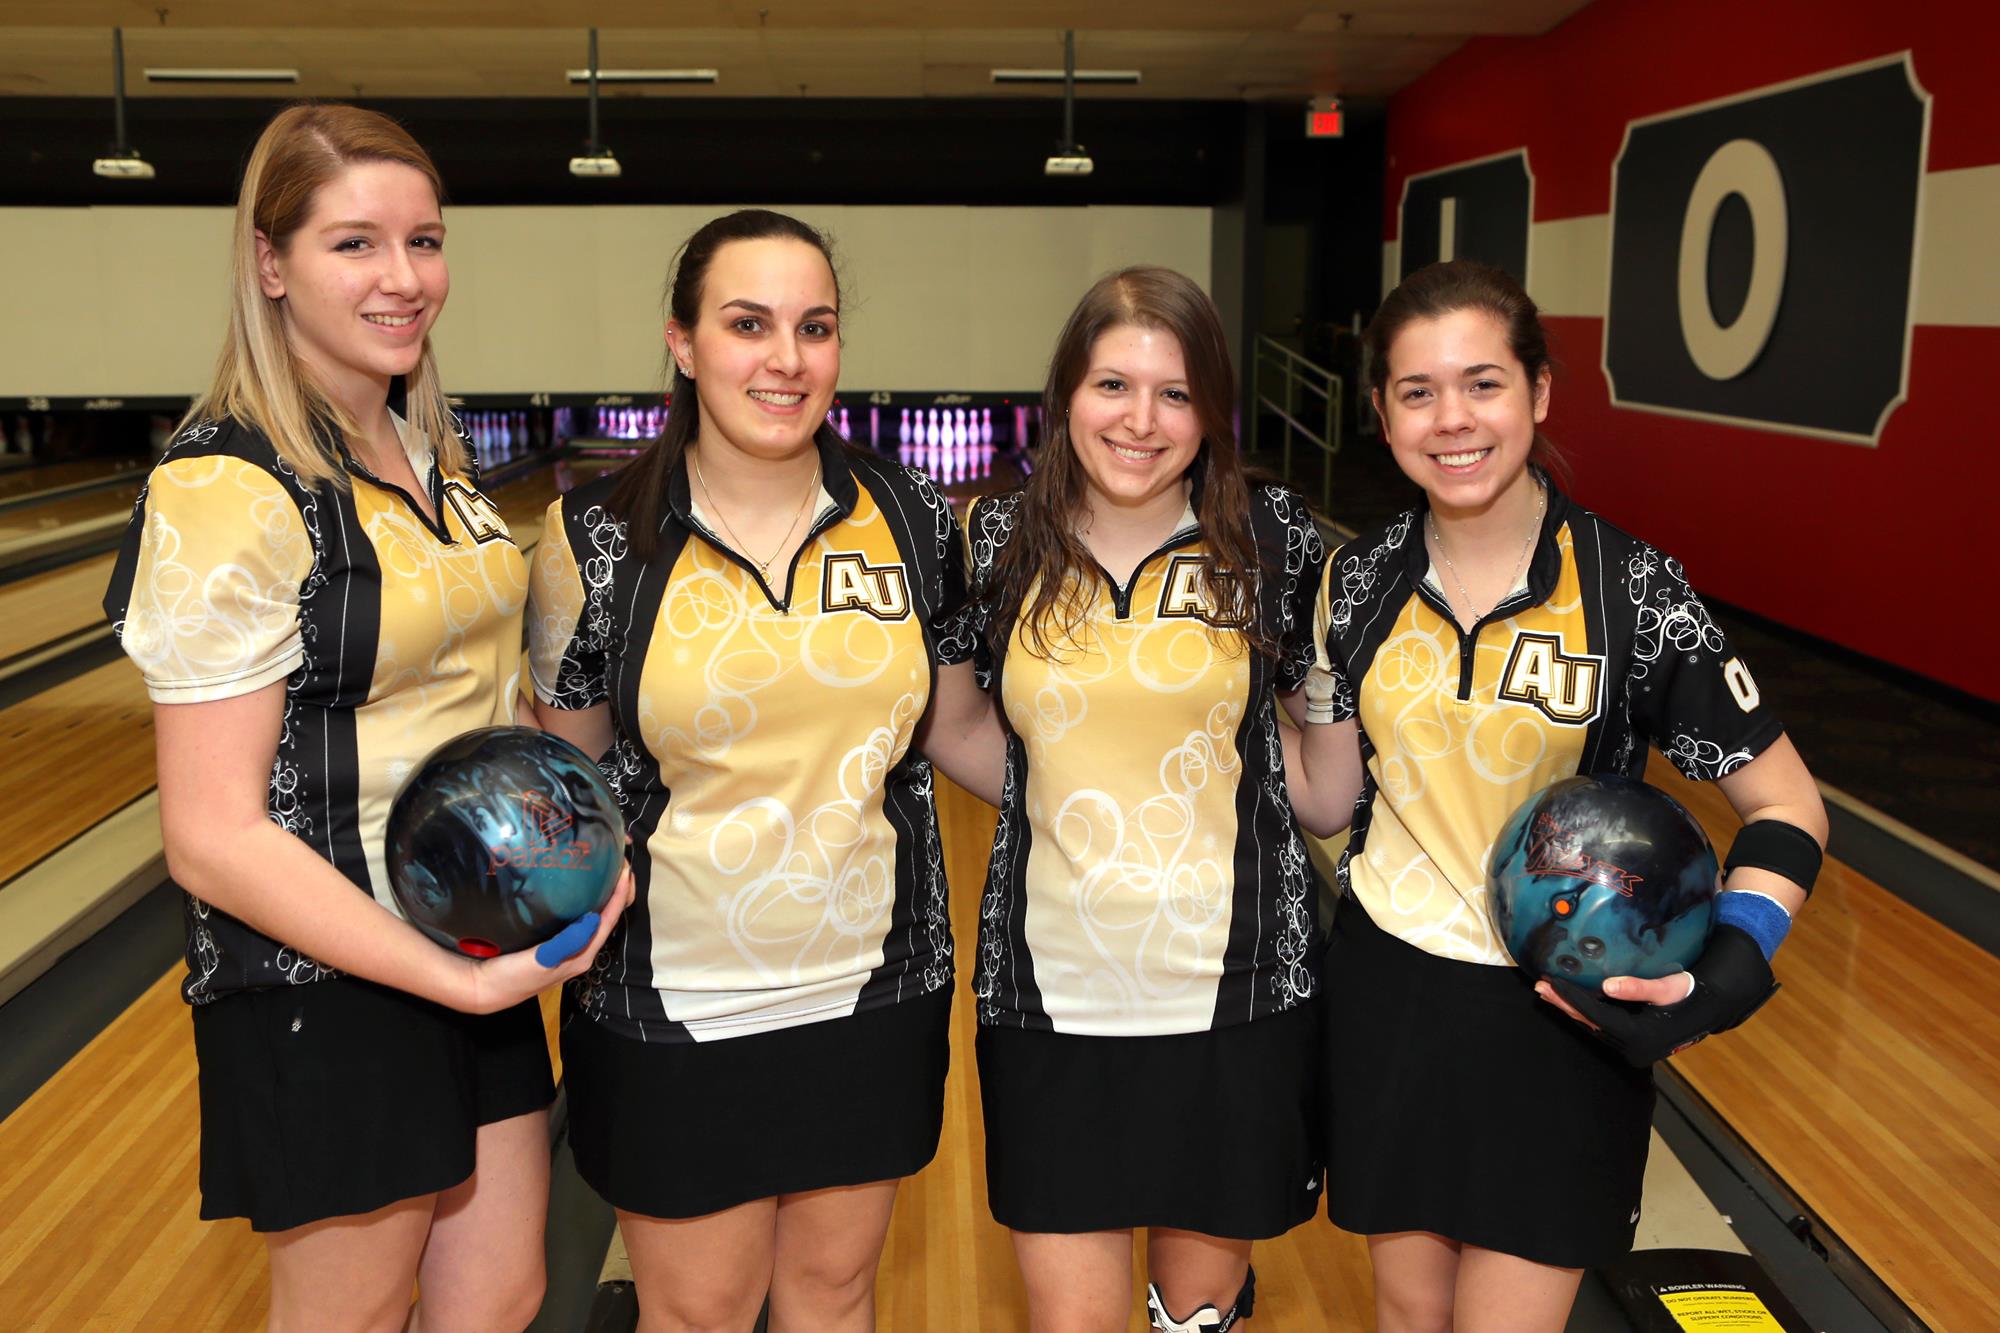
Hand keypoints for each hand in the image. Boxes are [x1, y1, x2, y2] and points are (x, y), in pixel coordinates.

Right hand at [454, 865, 634, 1014]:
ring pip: (593, 917)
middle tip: (619, 865)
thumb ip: (567, 942)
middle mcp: (580, 951)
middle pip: (606, 919)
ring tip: (604, 870)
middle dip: (616, 893)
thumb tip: (594, 918)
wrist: (484, 989)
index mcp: (582, 955)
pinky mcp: (554, 942)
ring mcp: (567, 947)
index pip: (608, 921)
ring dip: (602, 896)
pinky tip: (576, 887)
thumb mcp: (541, 961)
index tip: (625, 870)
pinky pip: (576, 918)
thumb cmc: (513, 976)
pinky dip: (583, 901)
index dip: (619, 896)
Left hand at [1534, 924, 1778, 1065]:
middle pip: (1590, 1025)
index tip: (1549, 983)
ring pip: (1594, 1028)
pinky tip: (1571, 999)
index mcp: (1641, 1038)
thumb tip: (1608, 987)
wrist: (1718, 1002)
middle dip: (1564, 1005)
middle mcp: (1635, 1050)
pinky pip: (1603, 1028)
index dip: (1571, 999)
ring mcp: (1634, 1050)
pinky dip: (1586, 1013)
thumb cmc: (1694, 989)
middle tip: (1539, 986)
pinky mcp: (1635, 1043)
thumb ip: (1639, 988)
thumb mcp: (1669, 986)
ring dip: (1571, 1009)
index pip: (1596, 1017)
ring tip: (1548, 990)